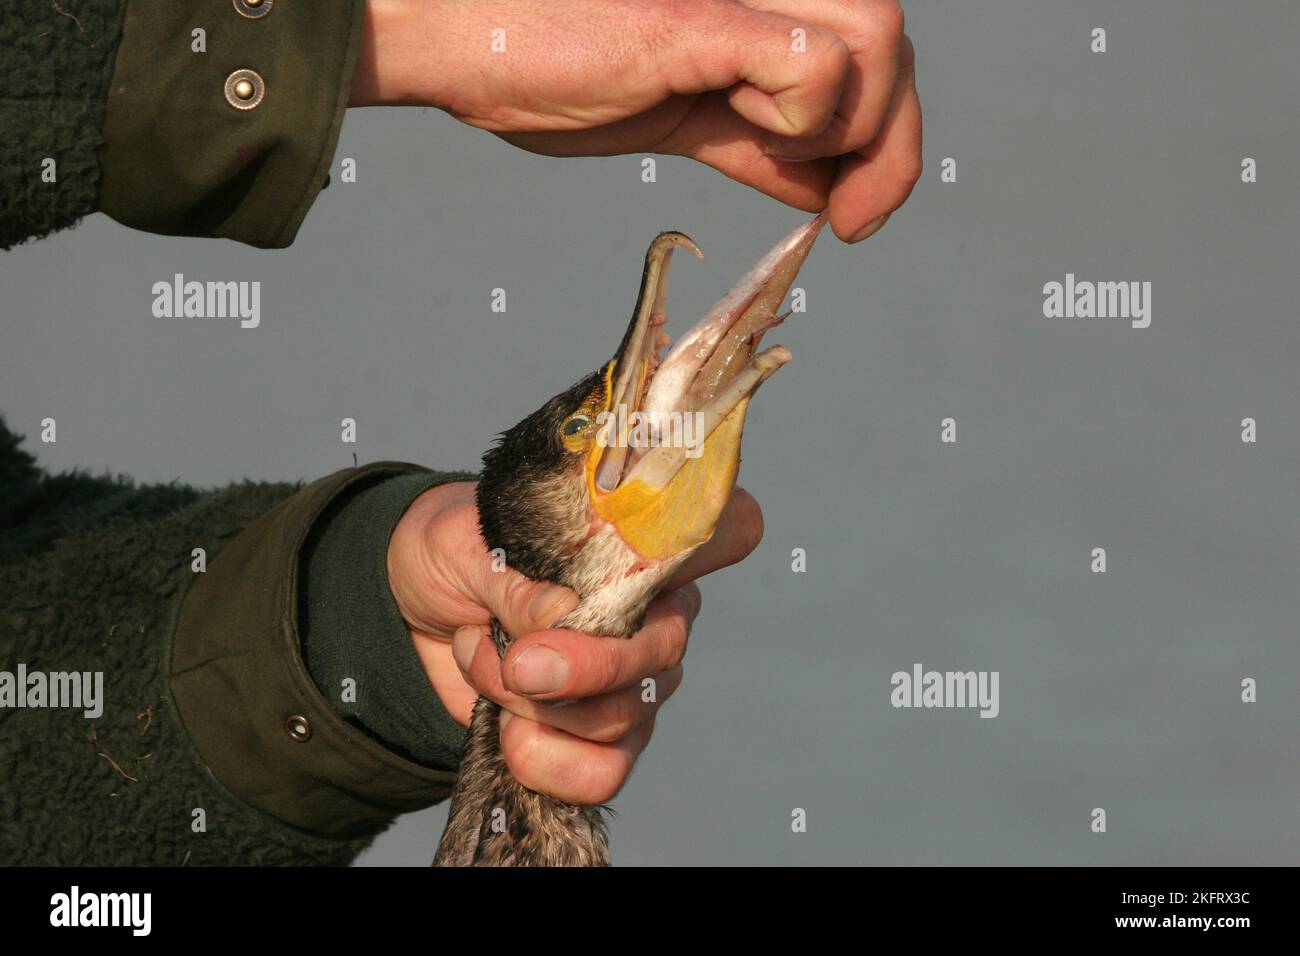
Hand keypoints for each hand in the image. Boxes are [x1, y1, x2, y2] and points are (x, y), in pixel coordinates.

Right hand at [351, 0, 921, 242]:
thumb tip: (821, 186)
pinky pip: (812, 65)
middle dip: (892, 145)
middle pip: (891, 45)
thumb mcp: (675, 113)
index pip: (870, 52)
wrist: (461, 35)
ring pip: (877, 43)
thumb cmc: (546, 63)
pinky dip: (800, 120)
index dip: (889, 130)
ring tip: (771, 151)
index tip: (859, 207)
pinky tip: (741, 124)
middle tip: (855, 220)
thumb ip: (751, 139)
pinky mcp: (702, 16)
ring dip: (845, 130)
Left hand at [387, 481, 763, 803]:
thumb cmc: (455, 553)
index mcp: (639, 544)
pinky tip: (506, 726)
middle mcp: (655, 613)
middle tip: (518, 662)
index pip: (726, 530)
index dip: (720, 540)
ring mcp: (633, 681)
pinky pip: (603, 773)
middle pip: (664, 650)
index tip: (658, 555)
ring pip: (623, 716)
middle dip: (586, 666)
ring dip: (536, 704)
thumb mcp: (465, 545)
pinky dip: (543, 760)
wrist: (413, 611)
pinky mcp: (598, 739)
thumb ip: (515, 579)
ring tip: (489, 666)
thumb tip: (561, 615)